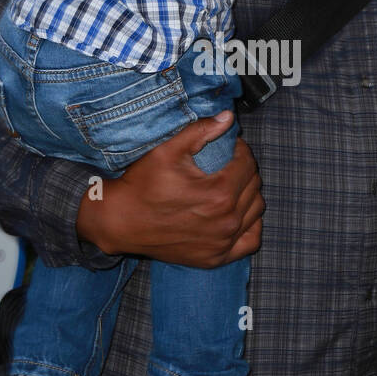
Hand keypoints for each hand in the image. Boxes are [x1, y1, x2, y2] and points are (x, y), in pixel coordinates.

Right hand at [76, 112, 263, 266]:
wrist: (120, 221)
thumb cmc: (142, 185)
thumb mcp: (167, 150)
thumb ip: (201, 131)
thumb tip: (228, 117)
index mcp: (219, 193)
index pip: (247, 164)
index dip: (240, 150)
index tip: (228, 147)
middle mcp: (226, 221)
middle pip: (254, 186)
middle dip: (244, 170)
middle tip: (227, 164)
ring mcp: (223, 242)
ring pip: (256, 211)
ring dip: (248, 194)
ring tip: (231, 185)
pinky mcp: (216, 257)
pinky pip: (251, 241)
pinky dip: (249, 226)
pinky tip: (236, 214)